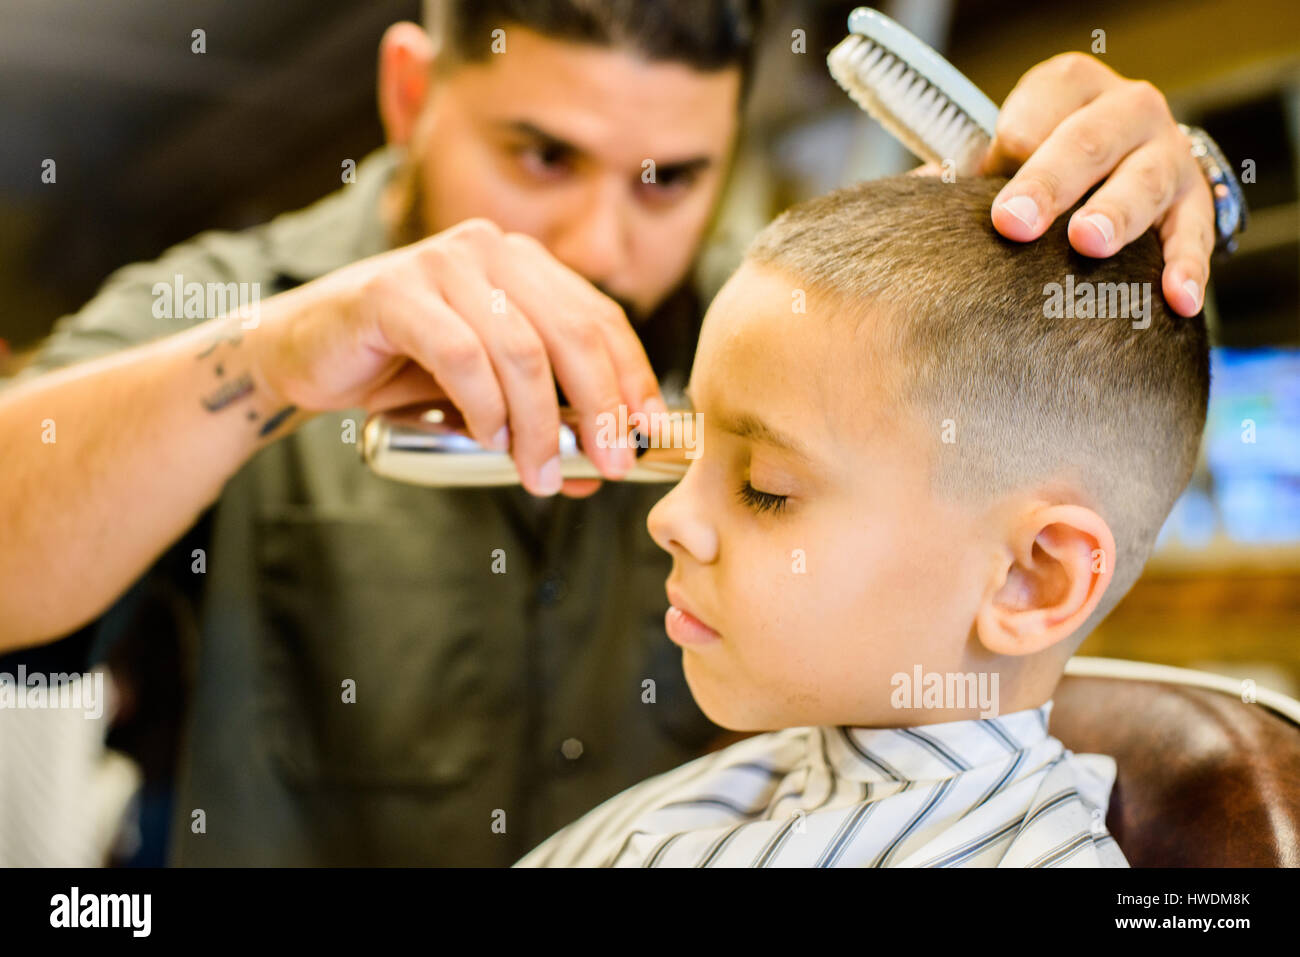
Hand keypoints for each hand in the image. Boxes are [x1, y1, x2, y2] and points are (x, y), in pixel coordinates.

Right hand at [249, 218, 663, 496]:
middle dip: (602, 407)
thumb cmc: (400, 370)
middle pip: (572, 332)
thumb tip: (596, 470)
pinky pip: (461, 355)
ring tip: (540, 475)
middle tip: (611, 465)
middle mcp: (490, 250)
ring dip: (539, 424)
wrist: (303, 352)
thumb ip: (539, 415)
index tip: (652, 433)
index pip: (599, 318)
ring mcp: (441, 263)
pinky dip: (485, 406)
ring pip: (521, 350)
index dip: (633, 376)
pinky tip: (491, 440)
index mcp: (523, 264)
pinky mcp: (394, 290)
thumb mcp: (486, 392)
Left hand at [978, 52, 1214, 317]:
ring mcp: (1167, 155)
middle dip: (1050, 182)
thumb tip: (913, 205)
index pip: (1045, 101)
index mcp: (1072, 88)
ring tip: (1089, 244)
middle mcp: (1127, 110)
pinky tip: (1175, 297)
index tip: (989, 170)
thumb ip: (968, 172)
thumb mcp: (1009, 152)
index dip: (1014, 138)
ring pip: (1144, 182)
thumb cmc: (1044, 161)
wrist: (1124, 163)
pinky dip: (1185, 266)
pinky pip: (1193, 235)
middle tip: (1015, 222)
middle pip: (1089, 141)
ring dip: (1115, 215)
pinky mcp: (1195, 204)